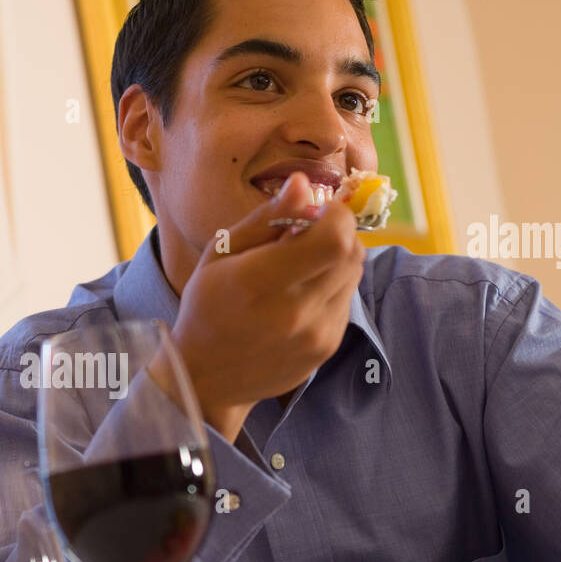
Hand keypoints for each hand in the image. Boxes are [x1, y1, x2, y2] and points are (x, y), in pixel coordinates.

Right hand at [170, 173, 365, 441]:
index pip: (334, 238)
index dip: (335, 215)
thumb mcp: (220, 254)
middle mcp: (294, 311)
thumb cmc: (207, 306)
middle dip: (338, 231)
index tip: (315, 212)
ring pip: (353, 274)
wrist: (207, 377)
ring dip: (337, 258)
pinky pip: (346, 301)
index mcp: (259, 282)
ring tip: (302, 264)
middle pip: (351, 252)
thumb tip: (303, 184)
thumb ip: (265, 218)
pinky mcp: (326, 348)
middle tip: (308, 234)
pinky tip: (301, 294)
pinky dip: (332, 287)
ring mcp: (315, 334)